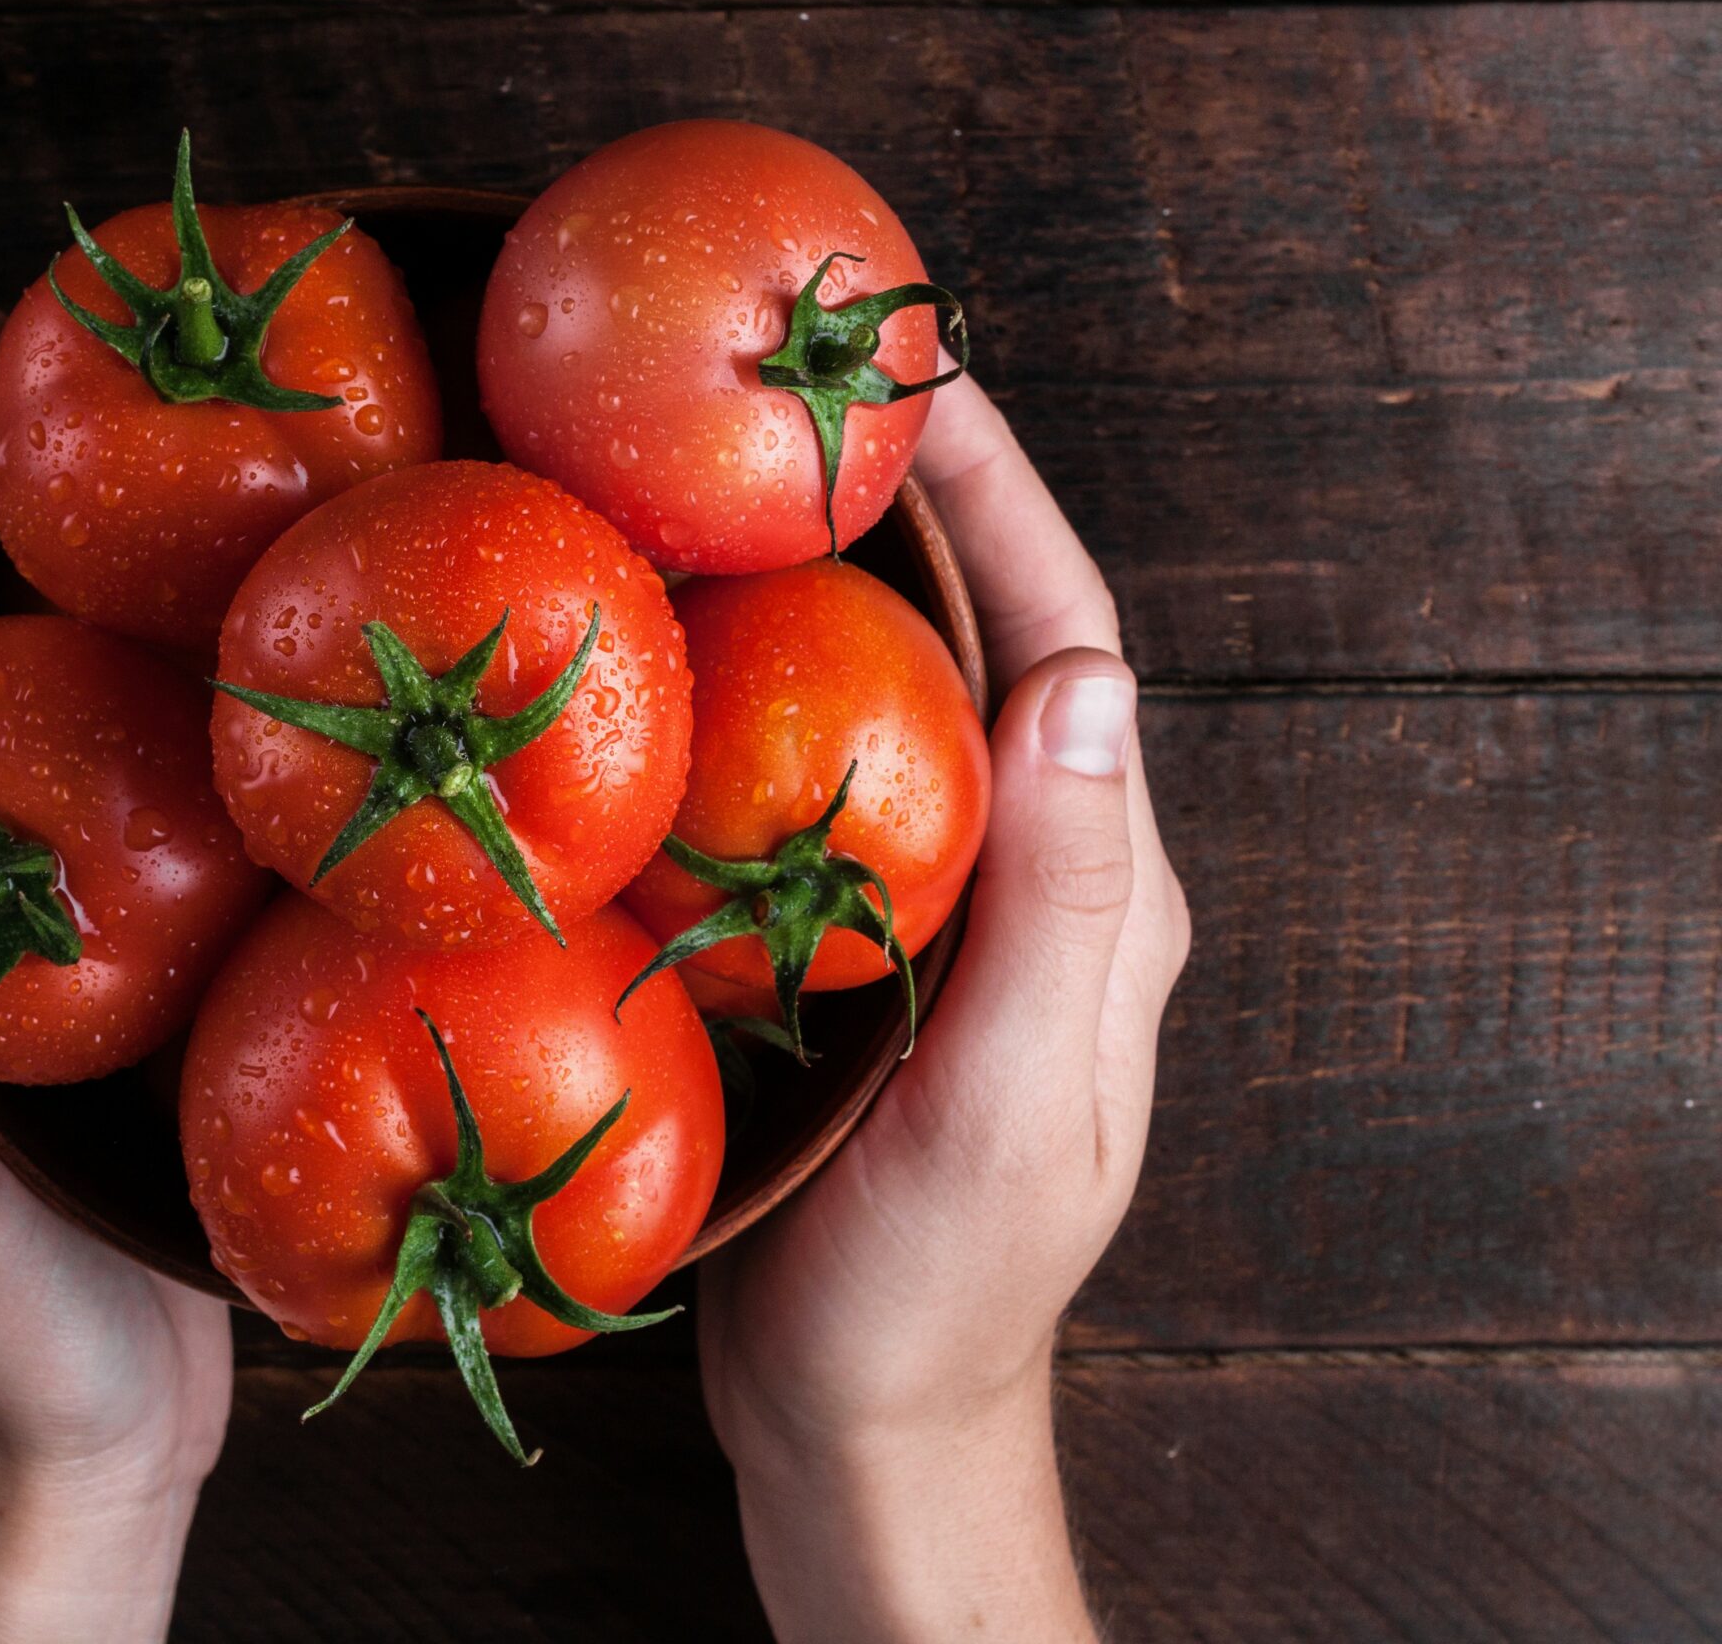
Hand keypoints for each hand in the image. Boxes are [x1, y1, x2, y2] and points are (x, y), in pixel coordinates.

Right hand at [698, 378, 1191, 1642]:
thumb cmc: (931, 1289)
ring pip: (903, 699)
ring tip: (732, 470)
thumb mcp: (1008, 1106)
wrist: (862, 1413)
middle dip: (920, 501)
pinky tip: (685, 652)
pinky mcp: (856, 947)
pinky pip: (825, 778)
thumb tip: (1090, 681)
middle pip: (992, 642)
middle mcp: (1040, 877)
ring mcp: (947, 910)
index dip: (1005, 501)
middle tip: (806, 380)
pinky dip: (771, 687)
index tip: (923, 374)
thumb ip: (1060, 905)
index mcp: (1102, 894)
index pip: (1070, 646)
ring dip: (840, 577)